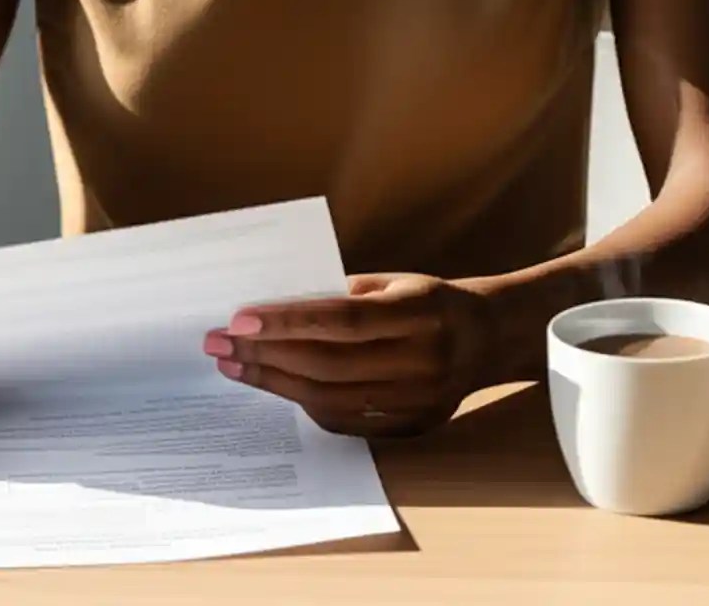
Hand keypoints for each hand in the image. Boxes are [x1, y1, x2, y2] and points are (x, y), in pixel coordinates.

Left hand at [203, 273, 492, 436]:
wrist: (490, 339)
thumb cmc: (429, 302)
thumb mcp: (394, 282)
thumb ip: (341, 295)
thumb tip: (273, 310)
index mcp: (420, 312)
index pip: (343, 320)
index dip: (288, 321)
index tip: (238, 319)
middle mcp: (422, 360)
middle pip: (329, 364)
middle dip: (265, 354)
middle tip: (218, 343)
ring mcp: (419, 400)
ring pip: (330, 398)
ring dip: (274, 381)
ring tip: (234, 365)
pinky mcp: (411, 427)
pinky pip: (344, 421)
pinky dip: (303, 402)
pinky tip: (275, 384)